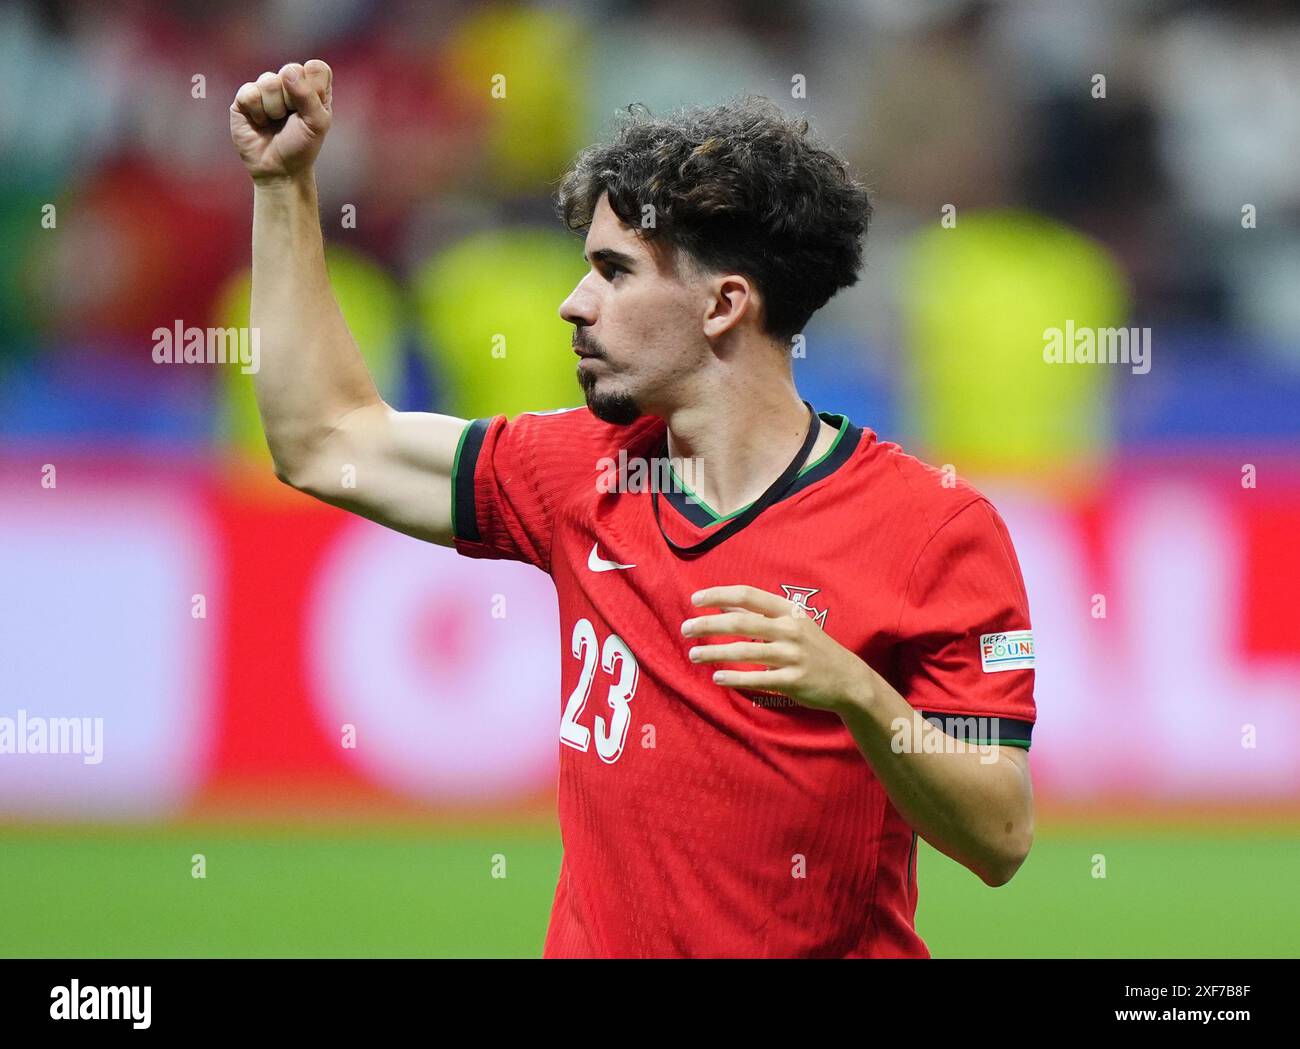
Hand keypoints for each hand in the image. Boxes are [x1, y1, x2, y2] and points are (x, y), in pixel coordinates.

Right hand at [230, 60, 332, 180]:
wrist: (279, 170)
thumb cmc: (302, 146)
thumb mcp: (317, 124)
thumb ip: (309, 95)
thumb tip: (287, 72)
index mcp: (312, 86)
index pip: (316, 67)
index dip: (314, 87)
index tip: (313, 110)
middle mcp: (289, 82)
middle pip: (291, 70)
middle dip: (293, 101)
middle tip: (292, 119)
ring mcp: (266, 88)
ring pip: (269, 81)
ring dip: (274, 109)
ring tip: (275, 122)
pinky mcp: (245, 98)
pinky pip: (249, 93)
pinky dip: (257, 113)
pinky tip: (260, 123)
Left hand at [682, 585, 874, 715]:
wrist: (849, 679)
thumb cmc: (814, 648)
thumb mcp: (793, 624)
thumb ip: (760, 614)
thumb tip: (724, 605)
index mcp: (788, 611)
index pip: (748, 596)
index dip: (719, 595)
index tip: (695, 600)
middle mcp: (790, 630)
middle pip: (741, 623)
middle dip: (708, 625)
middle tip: (685, 629)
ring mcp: (793, 656)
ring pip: (745, 652)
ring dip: (715, 653)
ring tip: (694, 655)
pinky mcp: (793, 681)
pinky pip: (758, 679)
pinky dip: (735, 678)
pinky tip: (717, 678)